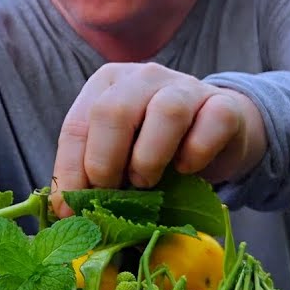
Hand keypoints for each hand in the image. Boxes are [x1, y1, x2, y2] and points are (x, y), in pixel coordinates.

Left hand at [50, 63, 267, 215]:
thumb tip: (65, 212)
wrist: (216, 133)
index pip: (76, 125)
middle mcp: (143, 77)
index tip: (72, 207)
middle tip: (112, 192)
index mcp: (107, 85)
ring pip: (166, 112)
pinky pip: (210, 125)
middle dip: (105, 162)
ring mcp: (186, 87)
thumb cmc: (156, 146)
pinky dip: (195, 154)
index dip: (70, 171)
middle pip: (113, 111)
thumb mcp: (117, 155)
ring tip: (146, 181)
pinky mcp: (224, 105)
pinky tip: (187, 169)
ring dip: (149, 158)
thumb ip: (90, 175)